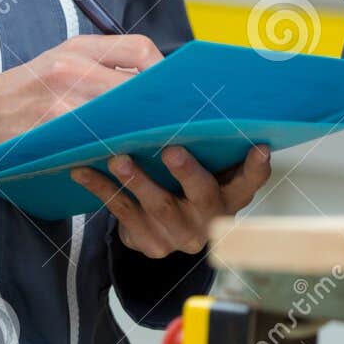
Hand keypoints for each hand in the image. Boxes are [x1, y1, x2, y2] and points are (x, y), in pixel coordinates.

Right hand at [0, 34, 162, 165]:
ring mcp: (63, 103)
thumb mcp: (62, 59)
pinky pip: (99, 142)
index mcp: (78, 47)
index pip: (140, 49)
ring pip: (122, 117)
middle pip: (137, 86)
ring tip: (151, 139)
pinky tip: (121, 154)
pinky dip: (114, 148)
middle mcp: (72, 69)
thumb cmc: (28, 89)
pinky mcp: (54, 135)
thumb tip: (155, 79)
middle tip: (171, 121)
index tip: (169, 89)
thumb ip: (104, 63)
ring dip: (139, 130)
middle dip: (158, 105)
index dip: (162, 70)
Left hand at [70, 145, 271, 256]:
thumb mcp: (209, 169)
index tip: (259, 147)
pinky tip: (84, 171)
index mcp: (230, 197)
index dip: (256, 168)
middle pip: (202, 196)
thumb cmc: (188, 185)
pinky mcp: (148, 243)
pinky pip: (123, 214)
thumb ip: (212, 147)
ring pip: (158, 206)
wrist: (164, 230)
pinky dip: (102, 189)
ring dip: (137, 180)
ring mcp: (178, 236)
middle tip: (172, 150)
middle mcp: (209, 220)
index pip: (250, 183)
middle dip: (187, 173)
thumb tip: (193, 100)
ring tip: (118, 158)